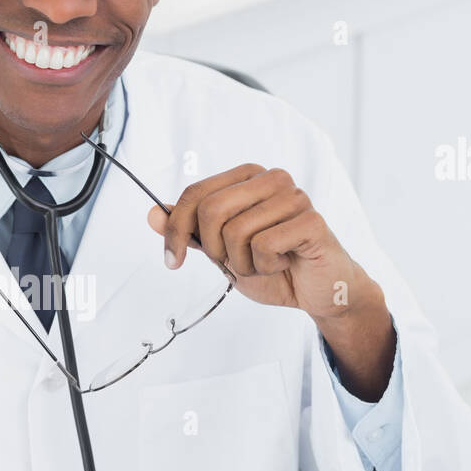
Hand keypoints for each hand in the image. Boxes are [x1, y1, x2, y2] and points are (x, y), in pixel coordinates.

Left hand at [148, 163, 371, 321]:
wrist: (316, 293)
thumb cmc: (273, 267)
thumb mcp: (222, 251)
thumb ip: (191, 232)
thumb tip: (153, 213)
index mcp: (247, 177)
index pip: (195, 194)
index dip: (175, 230)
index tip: (173, 261)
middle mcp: (271, 178)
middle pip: (211, 210)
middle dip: (215, 250)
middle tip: (237, 263)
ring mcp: (294, 196)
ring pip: (236, 232)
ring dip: (244, 263)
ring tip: (266, 263)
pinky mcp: (311, 220)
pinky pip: (264, 245)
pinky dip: (266, 266)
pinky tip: (285, 263)